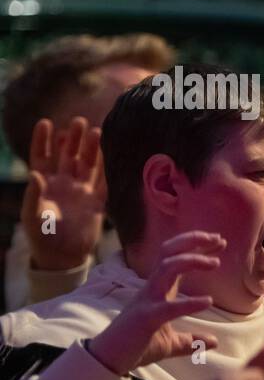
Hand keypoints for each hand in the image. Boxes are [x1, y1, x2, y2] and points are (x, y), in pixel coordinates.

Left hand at [21, 116, 104, 271]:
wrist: (63, 256)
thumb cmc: (42, 236)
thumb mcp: (32, 216)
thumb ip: (33, 195)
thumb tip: (35, 174)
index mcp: (44, 183)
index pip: (42, 156)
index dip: (43, 140)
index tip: (46, 123)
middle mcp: (64, 183)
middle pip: (68, 155)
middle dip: (72, 138)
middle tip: (78, 122)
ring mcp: (81, 191)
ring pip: (87, 164)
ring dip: (91, 149)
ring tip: (97, 131)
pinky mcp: (97, 202)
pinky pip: (105, 182)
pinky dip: (109, 169)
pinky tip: (114, 154)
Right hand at [86, 231, 226, 375]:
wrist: (108, 361)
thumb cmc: (136, 347)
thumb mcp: (171, 343)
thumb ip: (192, 340)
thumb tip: (214, 342)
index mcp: (158, 290)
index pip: (176, 258)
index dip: (196, 246)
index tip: (219, 242)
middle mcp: (152, 289)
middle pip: (169, 253)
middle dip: (192, 241)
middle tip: (218, 239)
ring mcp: (147, 301)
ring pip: (166, 268)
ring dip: (192, 261)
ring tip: (215, 262)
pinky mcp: (145, 318)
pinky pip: (168, 307)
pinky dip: (189, 302)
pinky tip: (208, 301)